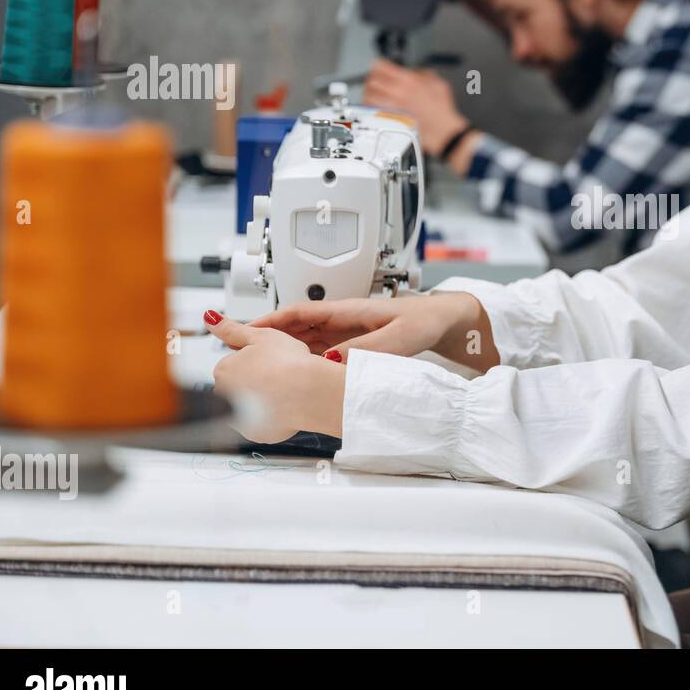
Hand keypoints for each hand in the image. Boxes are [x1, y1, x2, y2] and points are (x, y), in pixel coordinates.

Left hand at [204, 312, 345, 442]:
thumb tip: (210, 317)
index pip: (233, 363)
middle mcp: (225, 396)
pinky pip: (260, 423)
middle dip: (254, 381)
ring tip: (282, 391)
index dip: (254, 360)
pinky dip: (270, 417)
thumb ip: (231, 329)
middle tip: (277, 375)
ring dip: (261, 400)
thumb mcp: (261, 335)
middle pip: (238, 385)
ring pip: (248, 405)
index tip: (269, 360)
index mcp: (224, 370)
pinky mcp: (255, 433)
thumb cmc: (289, 364)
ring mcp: (239, 417)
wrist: (311, 393)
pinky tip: (283, 407)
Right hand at [247, 293, 469, 362]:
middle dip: (268, 339)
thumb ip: (365, 349)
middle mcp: (343, 320)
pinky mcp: (354, 347)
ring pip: (306, 343)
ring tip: (262, 369)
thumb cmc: (425, 320)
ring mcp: (347, 334)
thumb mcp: (396, 337)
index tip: (248, 330)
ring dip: (285, 353)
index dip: (271, 320)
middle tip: (243, 355)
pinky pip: (322, 354)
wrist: (446, 322)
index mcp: (347, 310)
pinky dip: (306, 364)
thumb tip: (334, 362)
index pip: (299, 312)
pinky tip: (297, 378)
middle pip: (296, 329)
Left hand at [363, 60, 467, 156]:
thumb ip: (423, 73)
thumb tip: (413, 72)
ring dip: (369, 93)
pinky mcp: (389, 119)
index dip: (378, 65)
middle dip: (372, 79)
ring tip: (373, 93)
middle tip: (375, 81)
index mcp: (409, 80)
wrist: (442, 132)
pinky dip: (370, 106)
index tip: (379, 68)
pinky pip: (371, 109)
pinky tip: (374, 106)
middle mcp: (398, 91)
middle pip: (372, 79)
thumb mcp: (438, 83)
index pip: (381, 65)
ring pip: (368, 94)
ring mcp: (392, 106)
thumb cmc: (442, 111)